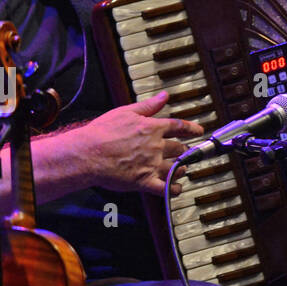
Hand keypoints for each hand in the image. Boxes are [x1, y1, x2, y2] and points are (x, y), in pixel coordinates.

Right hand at [62, 91, 202, 195]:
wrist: (88, 153)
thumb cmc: (102, 132)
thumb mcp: (125, 112)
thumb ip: (148, 106)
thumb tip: (164, 96)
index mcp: (153, 128)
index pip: (178, 126)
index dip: (191, 129)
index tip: (198, 131)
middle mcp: (156, 147)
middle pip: (179, 149)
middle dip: (184, 150)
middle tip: (186, 151)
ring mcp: (152, 165)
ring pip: (176, 168)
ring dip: (181, 168)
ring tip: (183, 168)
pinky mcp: (144, 181)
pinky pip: (165, 188)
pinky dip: (174, 189)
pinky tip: (177, 188)